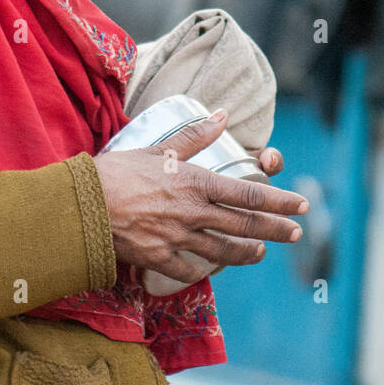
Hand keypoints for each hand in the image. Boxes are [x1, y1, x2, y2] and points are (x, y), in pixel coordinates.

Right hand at [93, 109, 308, 284]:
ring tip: (261, 251)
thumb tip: (221, 115)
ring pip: (224, 251)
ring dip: (247, 252)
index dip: (279, 201)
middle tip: (296, 233)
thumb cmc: (118, 170)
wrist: (83, 203)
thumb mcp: (159, 148)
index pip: (249, 195)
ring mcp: (178, 239)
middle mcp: (193, 213)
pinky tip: (211, 268)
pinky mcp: (159, 259)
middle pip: (245, 226)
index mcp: (196, 182)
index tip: (300, 204)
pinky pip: (189, 270)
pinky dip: (202, 270)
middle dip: (276, 230)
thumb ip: (194, 136)